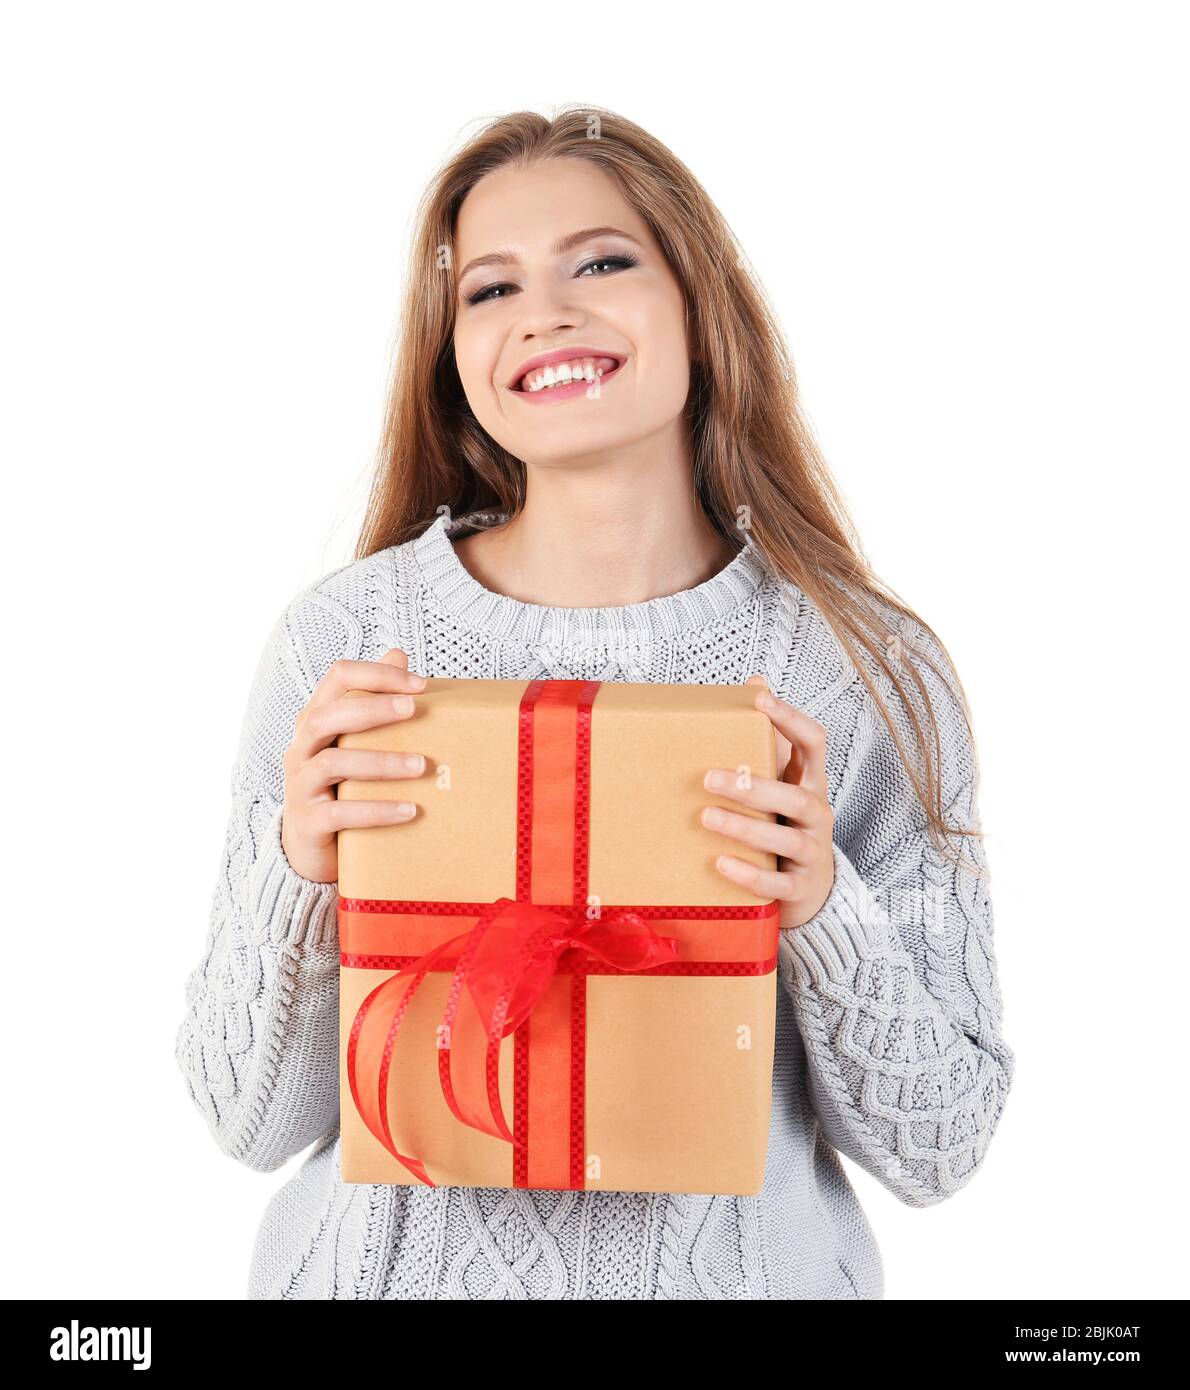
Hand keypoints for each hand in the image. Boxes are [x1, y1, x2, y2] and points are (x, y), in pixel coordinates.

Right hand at [280, 648, 427, 883]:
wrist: (312, 846)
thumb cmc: (341, 784)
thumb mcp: (356, 740)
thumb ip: (374, 700)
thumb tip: (399, 652)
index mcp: (316, 719)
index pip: (338, 678)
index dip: (377, 675)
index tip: (421, 685)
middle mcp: (302, 747)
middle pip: (326, 715)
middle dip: (372, 708)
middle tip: (414, 709)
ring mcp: (300, 784)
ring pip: (332, 763)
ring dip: (380, 762)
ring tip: (421, 766)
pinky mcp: (307, 822)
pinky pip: (339, 813)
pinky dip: (376, 810)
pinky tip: (410, 811)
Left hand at [700, 675, 835, 928]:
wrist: (809, 889)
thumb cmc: (785, 823)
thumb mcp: (781, 781)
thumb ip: (769, 740)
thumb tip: (755, 678)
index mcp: (811, 783)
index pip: (814, 743)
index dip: (791, 718)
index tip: (760, 699)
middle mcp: (818, 814)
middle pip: (794, 796)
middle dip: (752, 786)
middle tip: (708, 777)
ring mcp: (813, 852)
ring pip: (784, 838)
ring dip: (744, 827)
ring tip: (707, 817)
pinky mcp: (800, 887)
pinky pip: (777, 883)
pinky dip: (749, 874)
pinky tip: (720, 862)